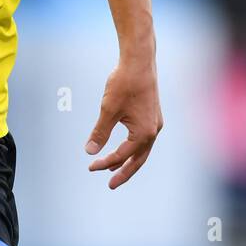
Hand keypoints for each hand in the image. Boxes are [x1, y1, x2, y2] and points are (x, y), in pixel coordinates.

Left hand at [84, 61, 162, 188]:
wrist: (139, 61)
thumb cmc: (123, 83)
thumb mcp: (108, 109)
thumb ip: (100, 132)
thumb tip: (90, 152)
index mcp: (144, 133)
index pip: (122, 155)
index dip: (105, 163)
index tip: (90, 166)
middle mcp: (154, 131)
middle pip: (138, 159)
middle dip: (124, 172)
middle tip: (110, 185)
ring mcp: (155, 123)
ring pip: (142, 149)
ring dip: (128, 159)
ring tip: (114, 168)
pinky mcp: (153, 115)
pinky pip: (144, 138)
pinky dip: (133, 146)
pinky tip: (124, 146)